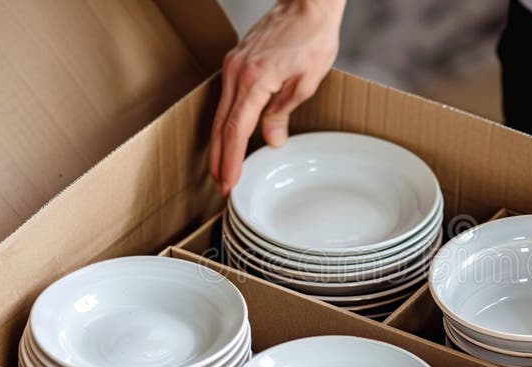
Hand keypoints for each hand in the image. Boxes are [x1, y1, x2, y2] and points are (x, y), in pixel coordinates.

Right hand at [209, 0, 344, 195]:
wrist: (307, 4)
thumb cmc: (312, 36)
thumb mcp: (306, 81)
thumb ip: (283, 112)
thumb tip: (271, 140)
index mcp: (254, 80)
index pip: (236, 130)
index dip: (231, 159)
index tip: (228, 181)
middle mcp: (237, 73)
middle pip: (221, 125)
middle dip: (220, 158)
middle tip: (221, 183)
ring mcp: (233, 66)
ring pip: (220, 112)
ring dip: (220, 142)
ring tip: (221, 166)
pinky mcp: (236, 61)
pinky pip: (225, 98)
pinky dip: (225, 121)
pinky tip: (228, 135)